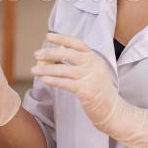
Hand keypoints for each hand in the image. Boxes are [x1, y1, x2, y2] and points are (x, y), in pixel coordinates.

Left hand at [31, 32, 147, 147]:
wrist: (113, 111)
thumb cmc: (99, 91)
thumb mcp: (92, 72)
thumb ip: (78, 64)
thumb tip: (54, 59)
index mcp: (95, 58)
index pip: (77, 44)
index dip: (62, 38)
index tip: (48, 36)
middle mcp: (93, 65)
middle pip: (68, 54)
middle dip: (50, 53)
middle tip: (36, 54)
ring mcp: (90, 77)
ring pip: (63, 69)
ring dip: (46, 69)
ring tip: (33, 70)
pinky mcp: (86, 90)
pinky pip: (65, 83)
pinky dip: (53, 80)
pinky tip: (43, 79)